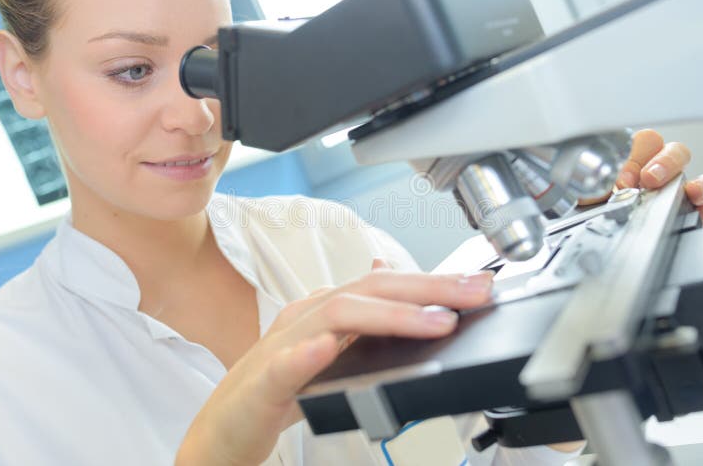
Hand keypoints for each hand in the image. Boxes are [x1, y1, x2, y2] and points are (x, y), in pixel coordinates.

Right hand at [176, 265, 492, 465]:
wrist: (222, 430)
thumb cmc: (275, 390)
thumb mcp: (325, 347)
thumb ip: (357, 314)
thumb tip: (386, 272)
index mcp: (324, 310)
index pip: (385, 286)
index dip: (433, 283)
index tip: (480, 287)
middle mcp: (305, 319)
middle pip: (369, 291)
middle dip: (427, 289)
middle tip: (474, 294)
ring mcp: (281, 348)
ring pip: (335, 318)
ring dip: (388, 317)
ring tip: (432, 322)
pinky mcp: (260, 386)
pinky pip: (281, 368)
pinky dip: (305, 356)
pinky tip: (325, 350)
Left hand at [580, 129, 702, 225]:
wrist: (585, 233)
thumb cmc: (585, 203)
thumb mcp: (582, 188)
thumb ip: (590, 182)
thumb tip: (598, 183)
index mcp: (630, 157)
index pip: (645, 142)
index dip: (637, 156)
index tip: (623, 178)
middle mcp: (655, 170)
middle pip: (675, 152)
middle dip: (665, 163)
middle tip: (650, 180)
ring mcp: (672, 192)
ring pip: (697, 178)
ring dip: (699, 183)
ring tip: (690, 193)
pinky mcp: (683, 215)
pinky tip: (698, 214)